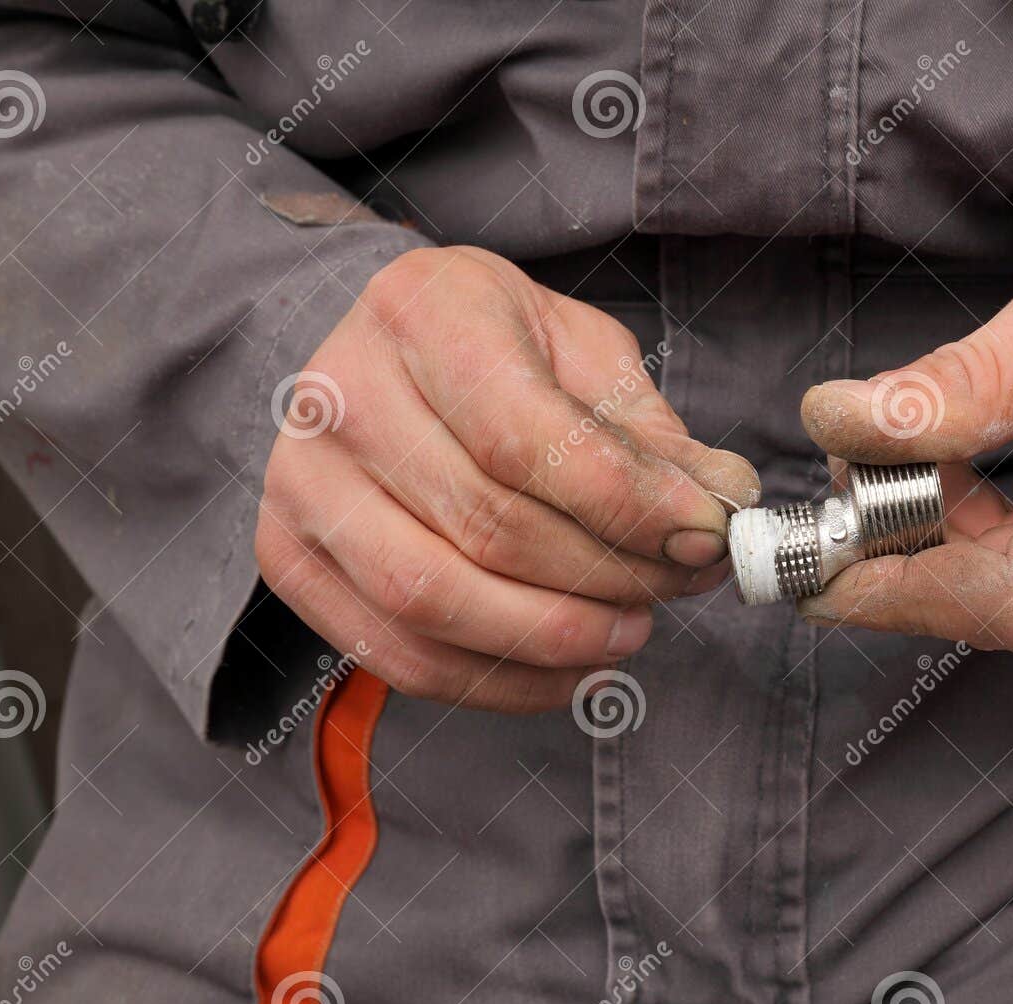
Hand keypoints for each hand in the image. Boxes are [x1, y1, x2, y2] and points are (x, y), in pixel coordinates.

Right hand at [256, 246, 758, 711]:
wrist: (377, 356)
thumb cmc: (494, 349)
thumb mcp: (580, 352)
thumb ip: (648, 431)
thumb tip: (723, 502)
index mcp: (421, 312)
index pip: (528, 439)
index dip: (629, 505)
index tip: (705, 532)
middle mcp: (341, 395)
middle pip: (490, 528)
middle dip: (611, 575)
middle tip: (682, 582)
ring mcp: (301, 484)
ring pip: (438, 603)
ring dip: (558, 638)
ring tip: (633, 626)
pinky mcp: (288, 558)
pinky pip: (402, 657)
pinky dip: (502, 682)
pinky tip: (570, 664)